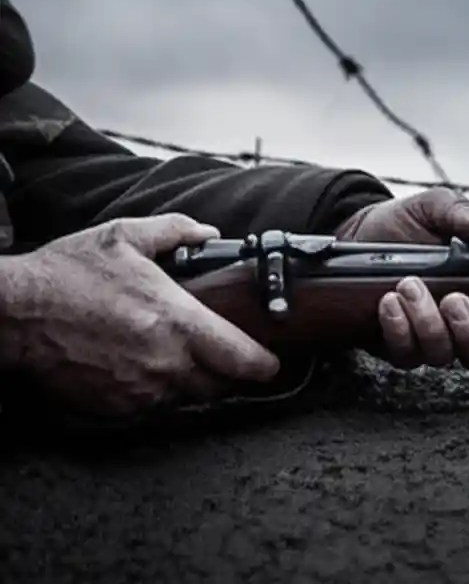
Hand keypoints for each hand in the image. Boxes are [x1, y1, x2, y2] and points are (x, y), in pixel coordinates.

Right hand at [0, 214, 279, 416]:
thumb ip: (174, 231)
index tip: (270, 361)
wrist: (11, 314)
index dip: (264, 364)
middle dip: (226, 373)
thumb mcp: (123, 237)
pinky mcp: (114, 408)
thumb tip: (207, 233)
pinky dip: (155, 393)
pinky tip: (140, 367)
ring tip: (172, 356)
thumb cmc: (65, 275)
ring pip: (186, 399)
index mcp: (178, 322)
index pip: (244, 360)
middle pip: (221, 386)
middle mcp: (165, 362)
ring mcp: (140, 390)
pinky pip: (152, 408)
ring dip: (189, 383)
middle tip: (219, 354)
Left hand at [334, 188, 468, 370]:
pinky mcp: (398, 345)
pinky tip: (389, 302)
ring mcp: (431, 340)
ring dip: (428, 323)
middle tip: (454, 300)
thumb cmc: (410, 222)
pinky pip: (405, 354)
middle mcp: (464, 326)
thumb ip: (463, 215)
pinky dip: (398, 328)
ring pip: (442, 356)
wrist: (360, 232)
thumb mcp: (438, 207)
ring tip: (410, 284)